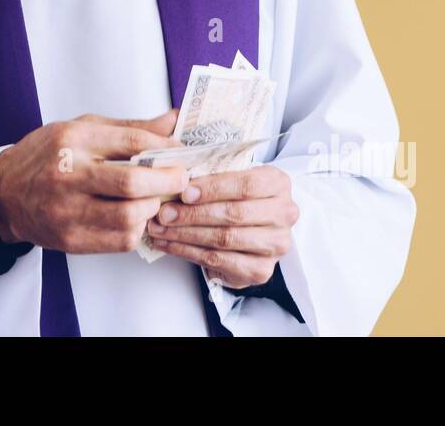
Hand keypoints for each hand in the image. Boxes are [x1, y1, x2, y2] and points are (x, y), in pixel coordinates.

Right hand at [0, 109, 189, 254]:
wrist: (4, 193)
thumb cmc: (46, 156)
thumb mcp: (82, 128)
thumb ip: (129, 128)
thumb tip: (173, 121)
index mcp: (72, 141)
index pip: (132, 142)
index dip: (165, 147)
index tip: (181, 152)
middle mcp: (68, 175)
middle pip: (132, 183)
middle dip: (167, 181)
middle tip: (180, 179)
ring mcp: (67, 211)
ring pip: (129, 217)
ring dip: (153, 208)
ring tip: (155, 198)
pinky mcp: (71, 239)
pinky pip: (119, 240)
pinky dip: (137, 228)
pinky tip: (136, 216)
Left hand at [144, 165, 299, 287]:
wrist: (255, 229)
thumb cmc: (238, 198)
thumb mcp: (232, 177)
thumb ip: (211, 175)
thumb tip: (175, 179)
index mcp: (278, 183)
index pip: (245, 185)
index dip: (212, 189)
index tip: (183, 192)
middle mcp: (284, 214)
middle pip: (233, 214)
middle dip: (193, 214)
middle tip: (164, 213)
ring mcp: (276, 244)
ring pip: (224, 239)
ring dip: (186, 234)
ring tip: (160, 229)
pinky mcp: (262, 270)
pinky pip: (219, 260)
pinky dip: (189, 252)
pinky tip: (170, 244)